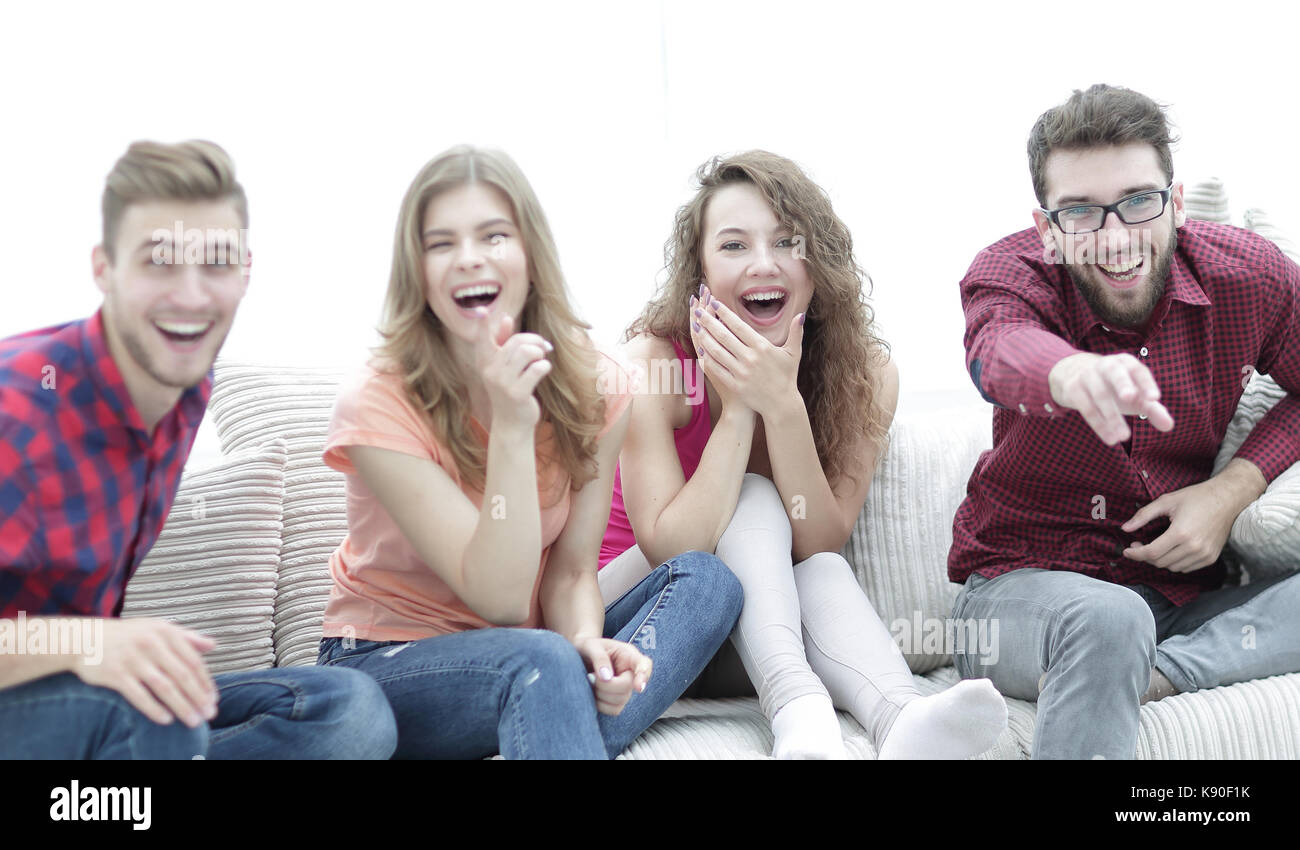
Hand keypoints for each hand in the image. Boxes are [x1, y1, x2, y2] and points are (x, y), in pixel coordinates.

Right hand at [75, 618, 217, 726]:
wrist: (84, 638)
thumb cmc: (128, 636)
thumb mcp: (157, 628)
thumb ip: (186, 637)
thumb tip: (213, 645)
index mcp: (166, 631)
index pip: (193, 660)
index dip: (205, 682)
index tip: (214, 699)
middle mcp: (151, 643)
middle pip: (182, 675)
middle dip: (198, 697)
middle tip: (209, 715)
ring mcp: (133, 658)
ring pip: (164, 687)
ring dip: (181, 706)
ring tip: (193, 721)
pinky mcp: (115, 673)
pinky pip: (139, 695)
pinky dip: (154, 709)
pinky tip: (166, 720)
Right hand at [473, 308, 552, 430]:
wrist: (512, 424)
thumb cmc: (510, 390)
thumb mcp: (503, 366)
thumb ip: (502, 341)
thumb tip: (505, 317)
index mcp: (484, 361)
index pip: (482, 338)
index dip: (484, 324)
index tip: (482, 309)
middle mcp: (489, 371)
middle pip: (517, 342)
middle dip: (536, 341)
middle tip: (545, 347)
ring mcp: (502, 383)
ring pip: (528, 352)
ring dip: (540, 353)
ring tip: (542, 359)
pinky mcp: (517, 393)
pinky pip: (538, 368)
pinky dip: (545, 367)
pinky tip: (543, 371)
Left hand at [574, 636, 652, 715]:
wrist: (578, 657)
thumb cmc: (588, 647)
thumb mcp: (591, 646)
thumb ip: (600, 658)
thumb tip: (606, 678)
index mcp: (628, 655)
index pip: (644, 665)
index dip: (644, 676)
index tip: (638, 688)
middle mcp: (630, 673)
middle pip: (628, 687)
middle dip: (606, 685)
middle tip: (590, 676)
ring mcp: (625, 689)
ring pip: (620, 701)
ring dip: (601, 695)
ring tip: (590, 682)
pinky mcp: (616, 701)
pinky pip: (613, 710)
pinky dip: (600, 704)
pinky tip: (592, 693)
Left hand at [690, 283, 804, 417]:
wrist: (782, 404)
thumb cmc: (787, 377)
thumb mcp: (794, 353)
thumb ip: (796, 333)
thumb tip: (800, 315)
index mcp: (762, 347)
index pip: (739, 326)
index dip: (725, 313)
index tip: (714, 303)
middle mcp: (750, 358)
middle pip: (724, 336)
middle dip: (709, 322)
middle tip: (698, 311)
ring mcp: (741, 373)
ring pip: (717, 352)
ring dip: (704, 338)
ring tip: (695, 327)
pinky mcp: (735, 385)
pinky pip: (717, 369)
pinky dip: (707, 359)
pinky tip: (700, 350)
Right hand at [1048, 352, 1173, 444]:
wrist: (1073, 373)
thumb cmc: (1113, 386)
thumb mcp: (1133, 394)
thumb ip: (1152, 408)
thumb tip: (1169, 426)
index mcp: (1125, 363)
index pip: (1137, 370)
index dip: (1146, 383)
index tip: (1155, 398)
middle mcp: (1106, 366)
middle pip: (1115, 374)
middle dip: (1122, 384)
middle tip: (1130, 398)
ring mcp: (1087, 376)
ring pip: (1100, 396)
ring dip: (1111, 417)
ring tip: (1124, 437)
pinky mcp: (1073, 389)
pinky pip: (1086, 408)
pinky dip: (1099, 424)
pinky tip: (1111, 439)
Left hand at [1121, 462, 1264, 571]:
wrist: (1227, 499)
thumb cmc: (1197, 497)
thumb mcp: (1166, 501)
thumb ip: (1143, 516)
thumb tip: (1125, 528)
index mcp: (1181, 533)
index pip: (1152, 553)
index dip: (1135, 554)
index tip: (1126, 550)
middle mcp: (1194, 547)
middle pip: (1160, 562)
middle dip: (1145, 556)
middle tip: (1139, 544)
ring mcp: (1204, 555)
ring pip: (1172, 568)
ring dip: (1160, 560)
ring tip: (1155, 546)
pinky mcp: (1211, 558)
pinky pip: (1185, 568)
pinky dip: (1174, 562)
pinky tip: (1170, 550)